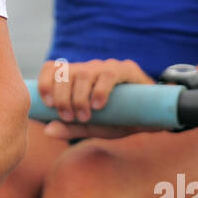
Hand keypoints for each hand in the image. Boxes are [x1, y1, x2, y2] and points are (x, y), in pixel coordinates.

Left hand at [37, 58, 154, 139]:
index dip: (45, 83)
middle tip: (69, 117)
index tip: (49, 104)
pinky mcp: (126, 69)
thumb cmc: (119, 120)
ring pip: (84, 73)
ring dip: (79, 97)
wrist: (152, 119)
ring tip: (85, 116)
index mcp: (77, 78)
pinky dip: (99, 91)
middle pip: (66, 72)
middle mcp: (90, 68)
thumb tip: (47, 130)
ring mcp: (107, 67)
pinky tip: (99, 106)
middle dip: (63, 97)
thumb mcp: (93, 128)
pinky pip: (108, 74)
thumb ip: (71, 128)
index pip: (52, 68)